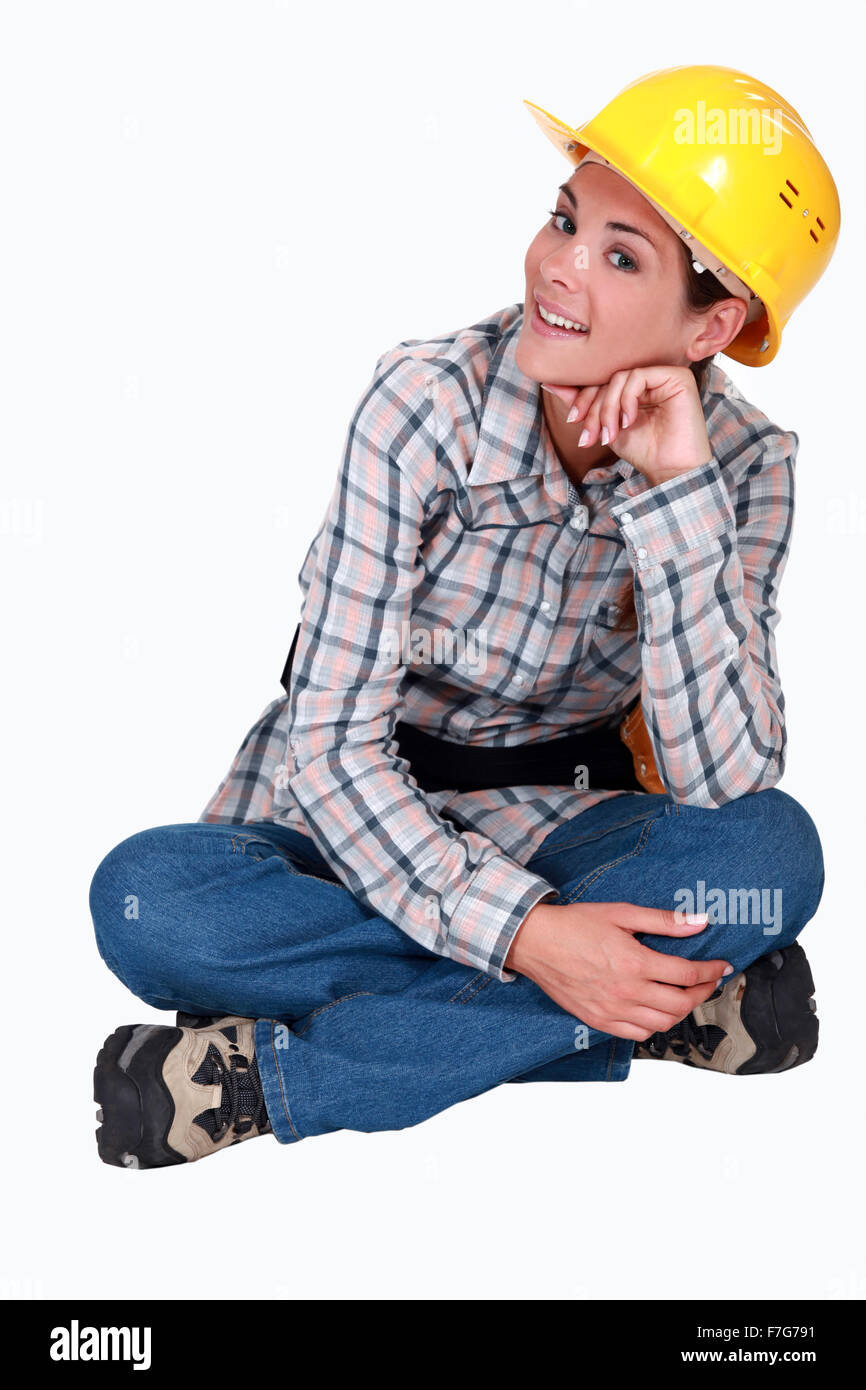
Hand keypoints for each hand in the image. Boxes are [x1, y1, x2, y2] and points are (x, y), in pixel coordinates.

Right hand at [505, 900, 731, 1040]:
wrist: (535, 942)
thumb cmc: (575, 924)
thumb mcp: (621, 913)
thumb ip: (664, 921)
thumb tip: (700, 923)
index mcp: (635, 962)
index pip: (688, 974)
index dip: (712, 971)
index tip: (722, 965)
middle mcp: (626, 991)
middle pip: (681, 1004)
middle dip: (703, 992)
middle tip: (710, 981)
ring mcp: (612, 1010)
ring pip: (662, 1024)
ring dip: (681, 1011)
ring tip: (686, 996)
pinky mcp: (598, 1020)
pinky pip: (636, 1034)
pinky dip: (654, 1026)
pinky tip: (657, 1011)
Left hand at [542, 364, 712, 486]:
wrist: (670, 470)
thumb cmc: (643, 450)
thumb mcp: (604, 426)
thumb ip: (582, 405)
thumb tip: (549, 383)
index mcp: (635, 385)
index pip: (601, 381)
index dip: (583, 398)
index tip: (574, 420)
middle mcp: (650, 375)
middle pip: (608, 378)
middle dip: (593, 407)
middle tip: (589, 435)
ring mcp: (664, 374)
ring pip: (620, 378)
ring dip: (608, 408)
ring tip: (611, 434)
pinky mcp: (677, 376)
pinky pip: (638, 377)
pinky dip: (626, 400)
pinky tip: (628, 421)